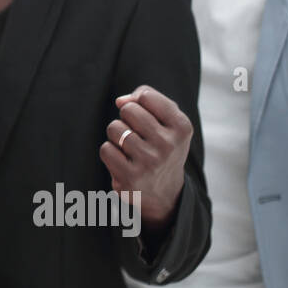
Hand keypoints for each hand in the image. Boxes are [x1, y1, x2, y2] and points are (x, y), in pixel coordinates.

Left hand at [99, 86, 191, 227]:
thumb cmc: (162, 146)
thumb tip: (120, 101)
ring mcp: (149, 162)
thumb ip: (147, 98)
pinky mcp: (130, 178)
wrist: (165, 192)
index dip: (139, 103)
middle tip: (137, 133)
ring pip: (114, 128)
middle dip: (127, 118)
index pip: (145, 96)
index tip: (147, 117)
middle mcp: (168, 145)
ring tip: (130, 147)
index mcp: (182, 127)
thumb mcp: (167, 120)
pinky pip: (106, 149)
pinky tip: (123, 161)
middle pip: (128, 110)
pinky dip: (110, 152)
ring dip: (117, 135)